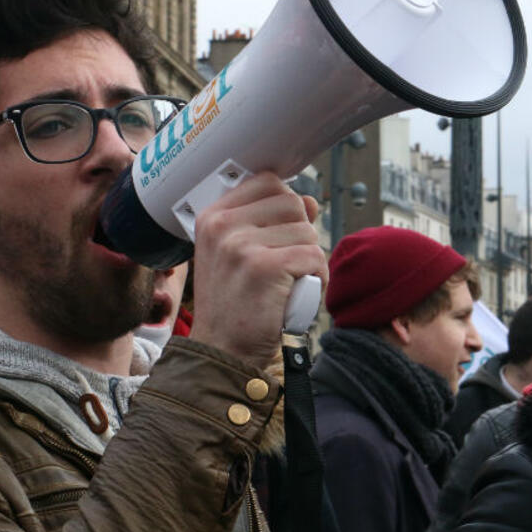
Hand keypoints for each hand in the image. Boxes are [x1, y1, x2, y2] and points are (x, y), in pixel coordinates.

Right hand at [187, 172, 324, 367]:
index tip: (280, 236)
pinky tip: (299, 293)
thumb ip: (272, 222)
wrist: (223, 350)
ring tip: (290, 282)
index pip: (268, 181)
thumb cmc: (236, 304)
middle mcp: (222, 225)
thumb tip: (310, 200)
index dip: (286, 207)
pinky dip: (317, 277)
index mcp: (213, 216)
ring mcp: (241, 245)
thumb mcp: (241, 254)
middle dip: (301, 235)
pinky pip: (314, 257)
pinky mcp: (265, 267)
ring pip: (307, 232)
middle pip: (293, 204)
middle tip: (287, 266)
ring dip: (311, 259)